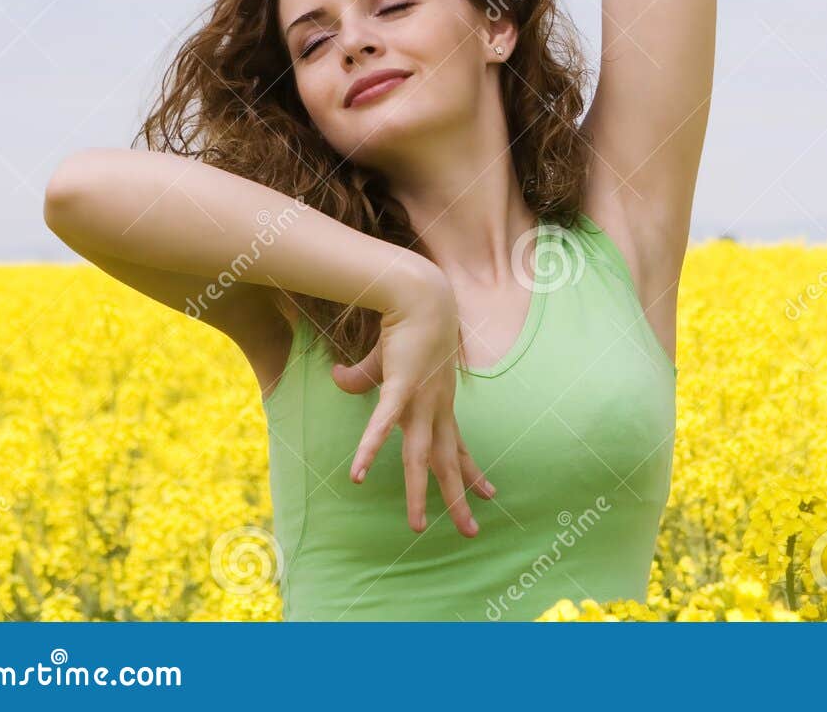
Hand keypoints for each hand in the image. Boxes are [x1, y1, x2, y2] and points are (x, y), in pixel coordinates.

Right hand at [331, 269, 496, 535]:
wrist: (419, 294)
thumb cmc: (406, 327)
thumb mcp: (384, 362)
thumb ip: (362, 377)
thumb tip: (338, 379)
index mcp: (439, 404)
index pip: (459, 445)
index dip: (472, 470)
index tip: (489, 493)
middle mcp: (436, 407)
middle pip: (449, 462)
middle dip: (461, 497)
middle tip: (474, 531)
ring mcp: (422, 399)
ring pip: (421, 457)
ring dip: (421, 492)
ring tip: (419, 526)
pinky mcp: (401, 386)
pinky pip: (384, 424)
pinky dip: (370, 448)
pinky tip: (356, 473)